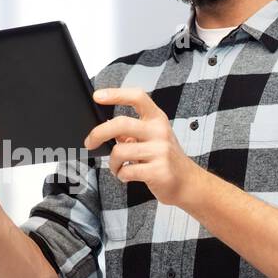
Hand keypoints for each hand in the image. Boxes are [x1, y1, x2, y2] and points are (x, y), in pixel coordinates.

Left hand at [84, 88, 202, 206]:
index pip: (137, 97)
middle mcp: (159, 131)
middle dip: (98, 133)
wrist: (188, 183)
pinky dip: (121, 175)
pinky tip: (127, 175)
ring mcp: (160, 151)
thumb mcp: (152, 138)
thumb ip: (132, 132)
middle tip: (90, 143)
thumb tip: (106, 129)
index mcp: (157, 119)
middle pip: (121, 123)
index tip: (98, 96)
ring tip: (118, 167)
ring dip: (112, 163)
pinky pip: (127, 171)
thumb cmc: (166, 159)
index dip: (116, 94)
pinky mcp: (158, 170)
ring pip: (120, 151)